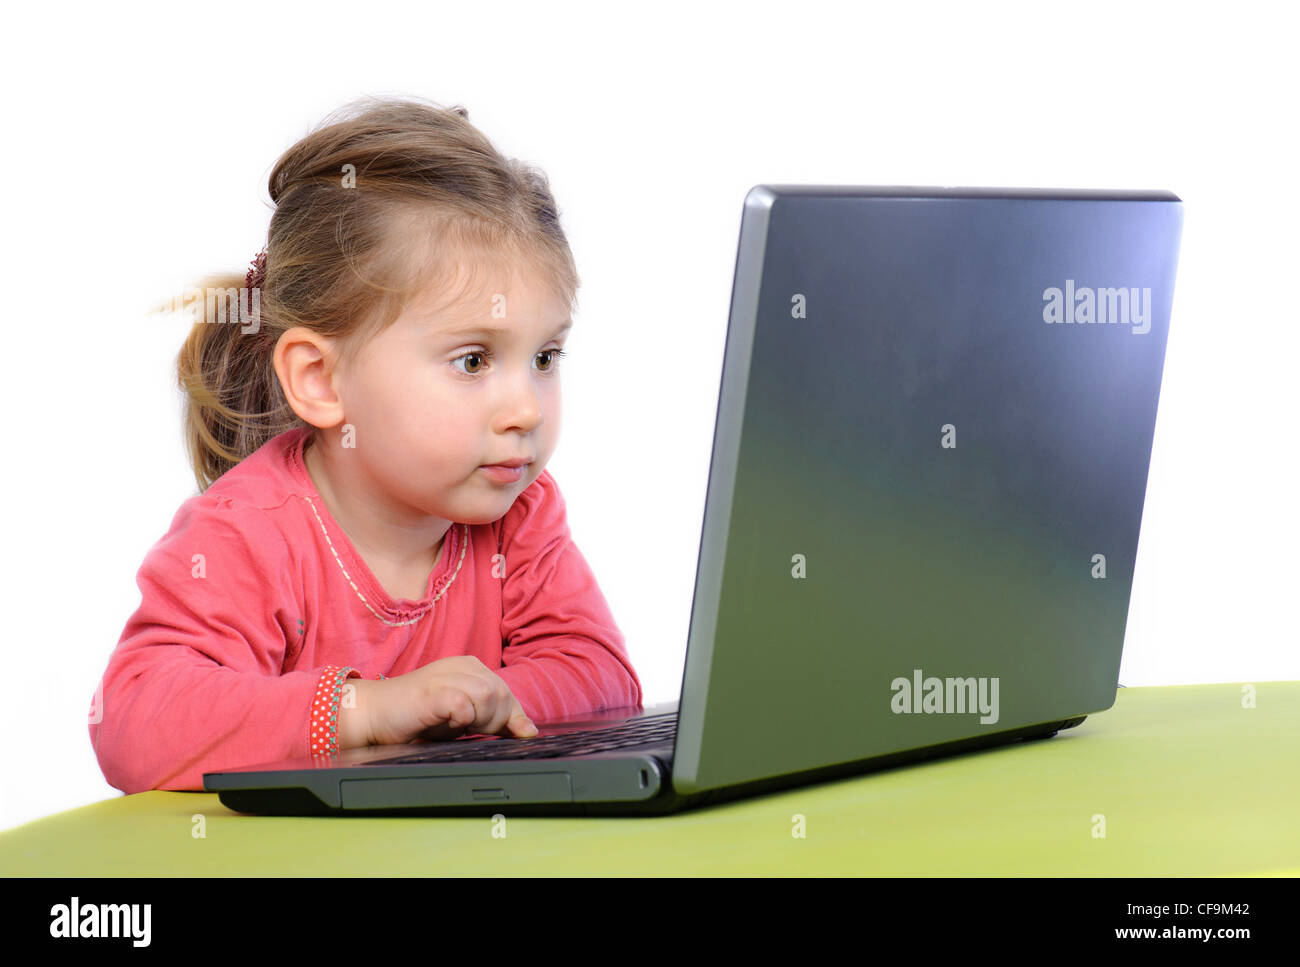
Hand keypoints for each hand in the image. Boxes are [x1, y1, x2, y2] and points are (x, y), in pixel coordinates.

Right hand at [366, 655, 538, 745]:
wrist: (373, 713)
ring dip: (482, 720)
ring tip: (461, 727)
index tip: (518, 735)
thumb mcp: (462, 715)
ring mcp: (445, 676)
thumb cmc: (416, 716)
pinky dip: (462, 718)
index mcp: (470, 667)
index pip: (507, 691)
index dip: (514, 716)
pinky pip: (463, 704)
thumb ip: (492, 718)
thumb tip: (528, 731)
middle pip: (502, 693)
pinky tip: (450, 723)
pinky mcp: (431, 692)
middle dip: (497, 720)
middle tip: (473, 731)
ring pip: (489, 695)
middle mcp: (460, 666)